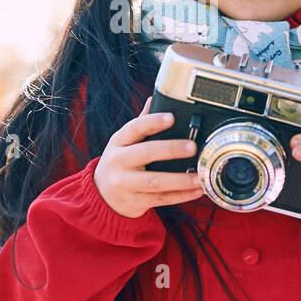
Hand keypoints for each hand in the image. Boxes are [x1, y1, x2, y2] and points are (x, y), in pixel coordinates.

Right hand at [93, 95, 204, 217]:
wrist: (101, 194)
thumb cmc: (119, 162)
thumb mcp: (123, 142)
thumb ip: (140, 123)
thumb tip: (154, 98)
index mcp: (118, 142)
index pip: (134, 128)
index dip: (153, 122)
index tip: (171, 117)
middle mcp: (119, 162)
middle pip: (146, 154)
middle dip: (171, 150)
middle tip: (193, 147)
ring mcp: (125, 184)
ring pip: (155, 182)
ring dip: (180, 179)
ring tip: (199, 175)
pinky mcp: (134, 202)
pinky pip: (161, 199)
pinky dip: (181, 196)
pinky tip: (196, 190)